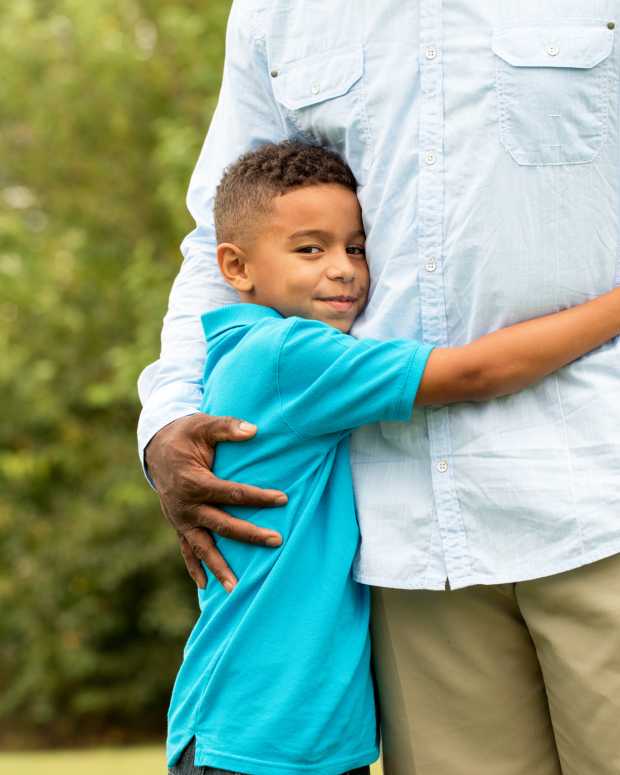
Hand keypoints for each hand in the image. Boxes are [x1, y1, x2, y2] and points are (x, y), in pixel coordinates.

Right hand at [145, 413, 286, 591]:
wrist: (156, 446)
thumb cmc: (186, 434)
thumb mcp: (204, 425)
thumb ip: (228, 427)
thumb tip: (254, 430)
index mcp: (194, 481)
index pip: (233, 493)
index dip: (259, 496)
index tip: (283, 499)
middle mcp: (186, 505)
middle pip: (222, 525)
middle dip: (249, 535)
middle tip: (276, 541)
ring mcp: (180, 519)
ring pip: (203, 547)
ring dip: (219, 567)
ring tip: (235, 588)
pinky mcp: (178, 525)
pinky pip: (186, 549)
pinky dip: (194, 567)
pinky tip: (204, 586)